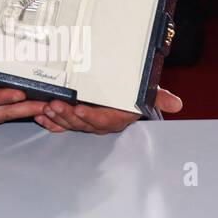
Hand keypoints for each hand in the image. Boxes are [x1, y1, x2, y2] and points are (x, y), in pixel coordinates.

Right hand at [0, 50, 46, 127]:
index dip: (3, 96)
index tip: (19, 92)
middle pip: (3, 113)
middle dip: (25, 109)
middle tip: (44, 105)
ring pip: (4, 117)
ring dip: (24, 112)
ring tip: (43, 106)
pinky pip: (0, 116)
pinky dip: (15, 112)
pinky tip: (27, 107)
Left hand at [36, 87, 181, 133]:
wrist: (124, 96)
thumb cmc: (133, 94)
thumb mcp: (146, 92)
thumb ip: (159, 97)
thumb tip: (177, 103)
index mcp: (117, 117)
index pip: (104, 121)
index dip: (91, 117)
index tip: (80, 109)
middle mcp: (101, 122)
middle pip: (83, 124)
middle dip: (68, 116)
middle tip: (55, 105)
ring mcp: (87, 122)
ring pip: (70, 124)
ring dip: (57, 117)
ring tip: (46, 107)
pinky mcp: (74, 119)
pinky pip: (61, 124)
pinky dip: (50, 122)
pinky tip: (40, 116)